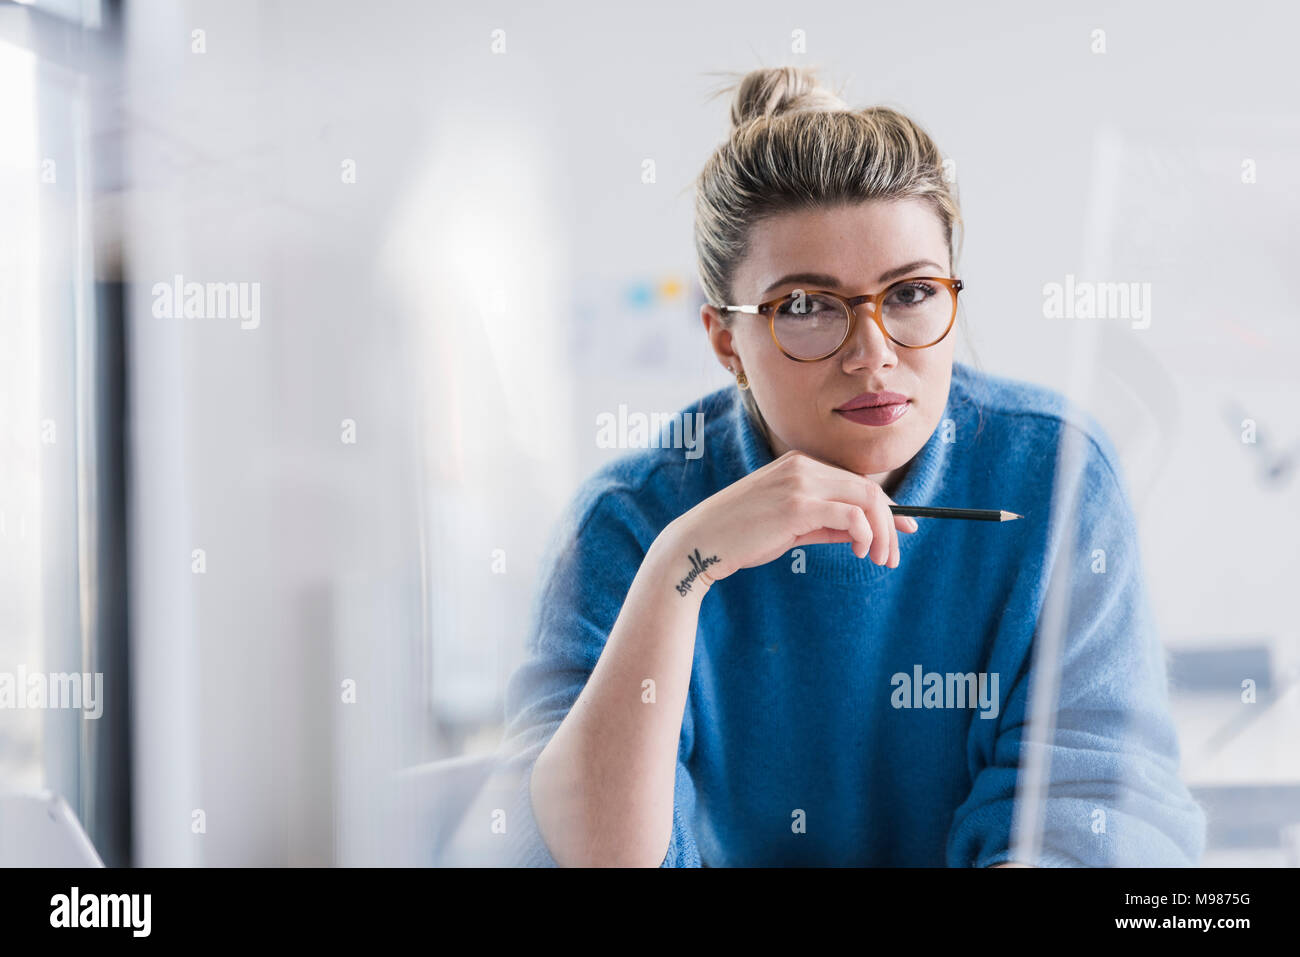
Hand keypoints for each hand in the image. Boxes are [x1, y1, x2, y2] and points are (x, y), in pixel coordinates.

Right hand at [660, 449, 919, 586]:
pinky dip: (866, 535)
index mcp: (798, 464)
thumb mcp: (788, 527)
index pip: (856, 481)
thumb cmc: (739, 537)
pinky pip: (851, 516)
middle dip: (891, 524)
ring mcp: (800, 483)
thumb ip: (825, 525)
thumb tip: (864, 534)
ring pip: (867, 499)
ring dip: (883, 533)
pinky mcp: (798, 505)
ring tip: (881, 560)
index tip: (905, 530)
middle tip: (893, 557)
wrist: (699, 543)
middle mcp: (802, 466)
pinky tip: (861, 553)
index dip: (887, 507)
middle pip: (868, 488)